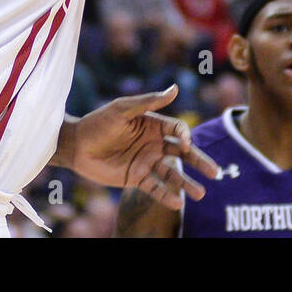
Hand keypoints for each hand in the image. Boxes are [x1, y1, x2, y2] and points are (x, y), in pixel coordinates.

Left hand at [64, 85, 218, 209]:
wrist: (76, 145)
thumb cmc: (98, 122)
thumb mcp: (123, 109)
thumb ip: (149, 101)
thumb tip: (176, 88)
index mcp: (153, 124)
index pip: (177, 130)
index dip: (185, 137)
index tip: (185, 144)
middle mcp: (153, 144)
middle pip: (182, 154)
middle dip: (199, 162)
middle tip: (216, 173)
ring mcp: (146, 162)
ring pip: (172, 174)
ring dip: (186, 183)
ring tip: (201, 194)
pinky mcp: (135, 178)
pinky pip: (154, 188)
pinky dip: (166, 195)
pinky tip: (178, 203)